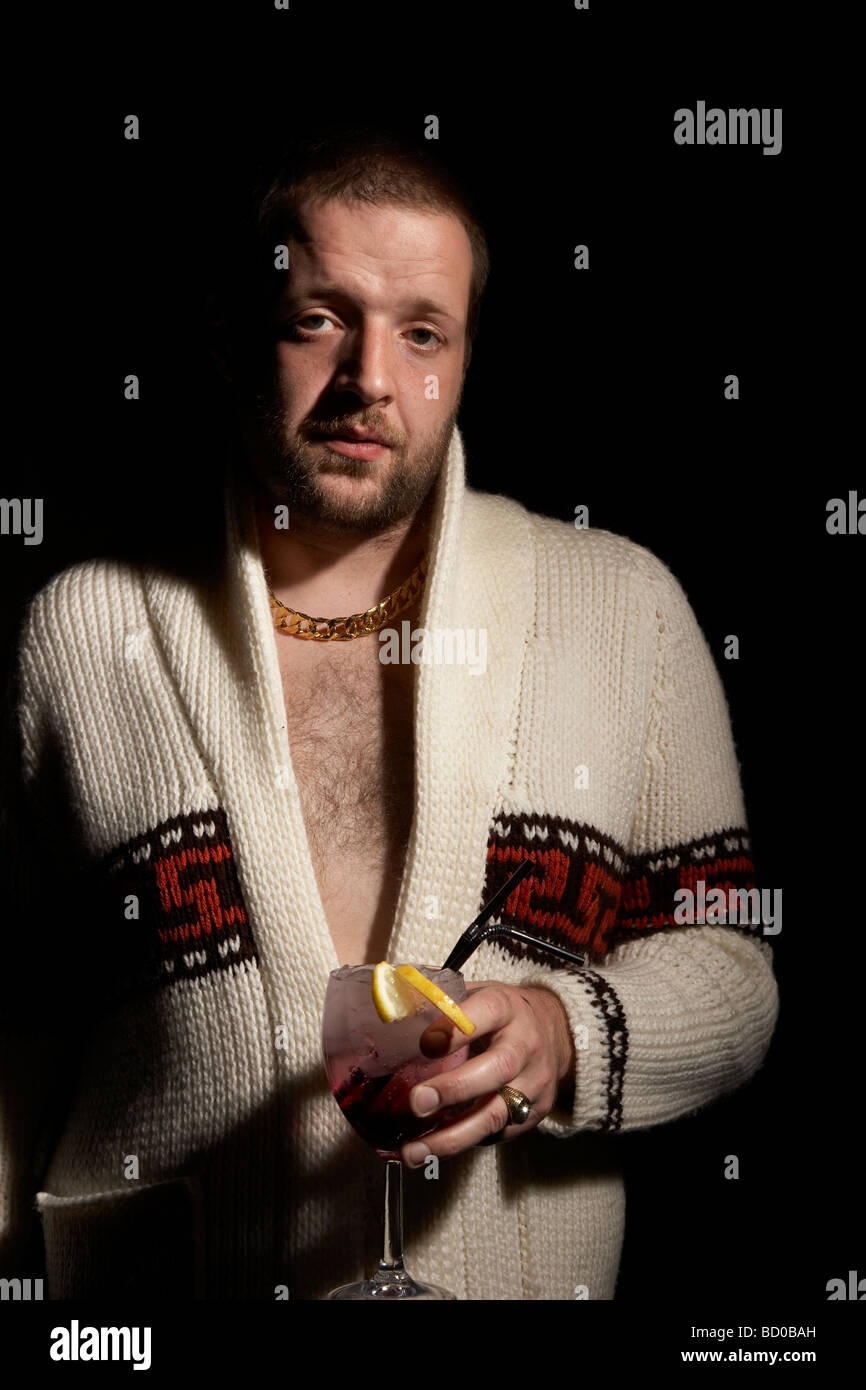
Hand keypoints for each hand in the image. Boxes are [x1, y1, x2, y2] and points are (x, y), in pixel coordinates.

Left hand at [400, 981, 575, 1167]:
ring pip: (496, 1114)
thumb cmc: (501, 1014)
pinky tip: (433, 1148)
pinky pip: (498, 1133)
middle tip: (417, 1103)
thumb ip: (441, 1002)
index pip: (486, 1013)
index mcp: (506, 1008)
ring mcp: (534, 1081)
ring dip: (452, 1137)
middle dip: (454, 1089)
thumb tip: (389, 1007)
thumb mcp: (477, 994)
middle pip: (496, 1069)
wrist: (556, 1032)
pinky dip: (464, 1142)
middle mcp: (525, 1044)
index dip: (455, 1030)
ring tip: (413, 1152)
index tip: (424, 1045)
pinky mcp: (536, 1112)